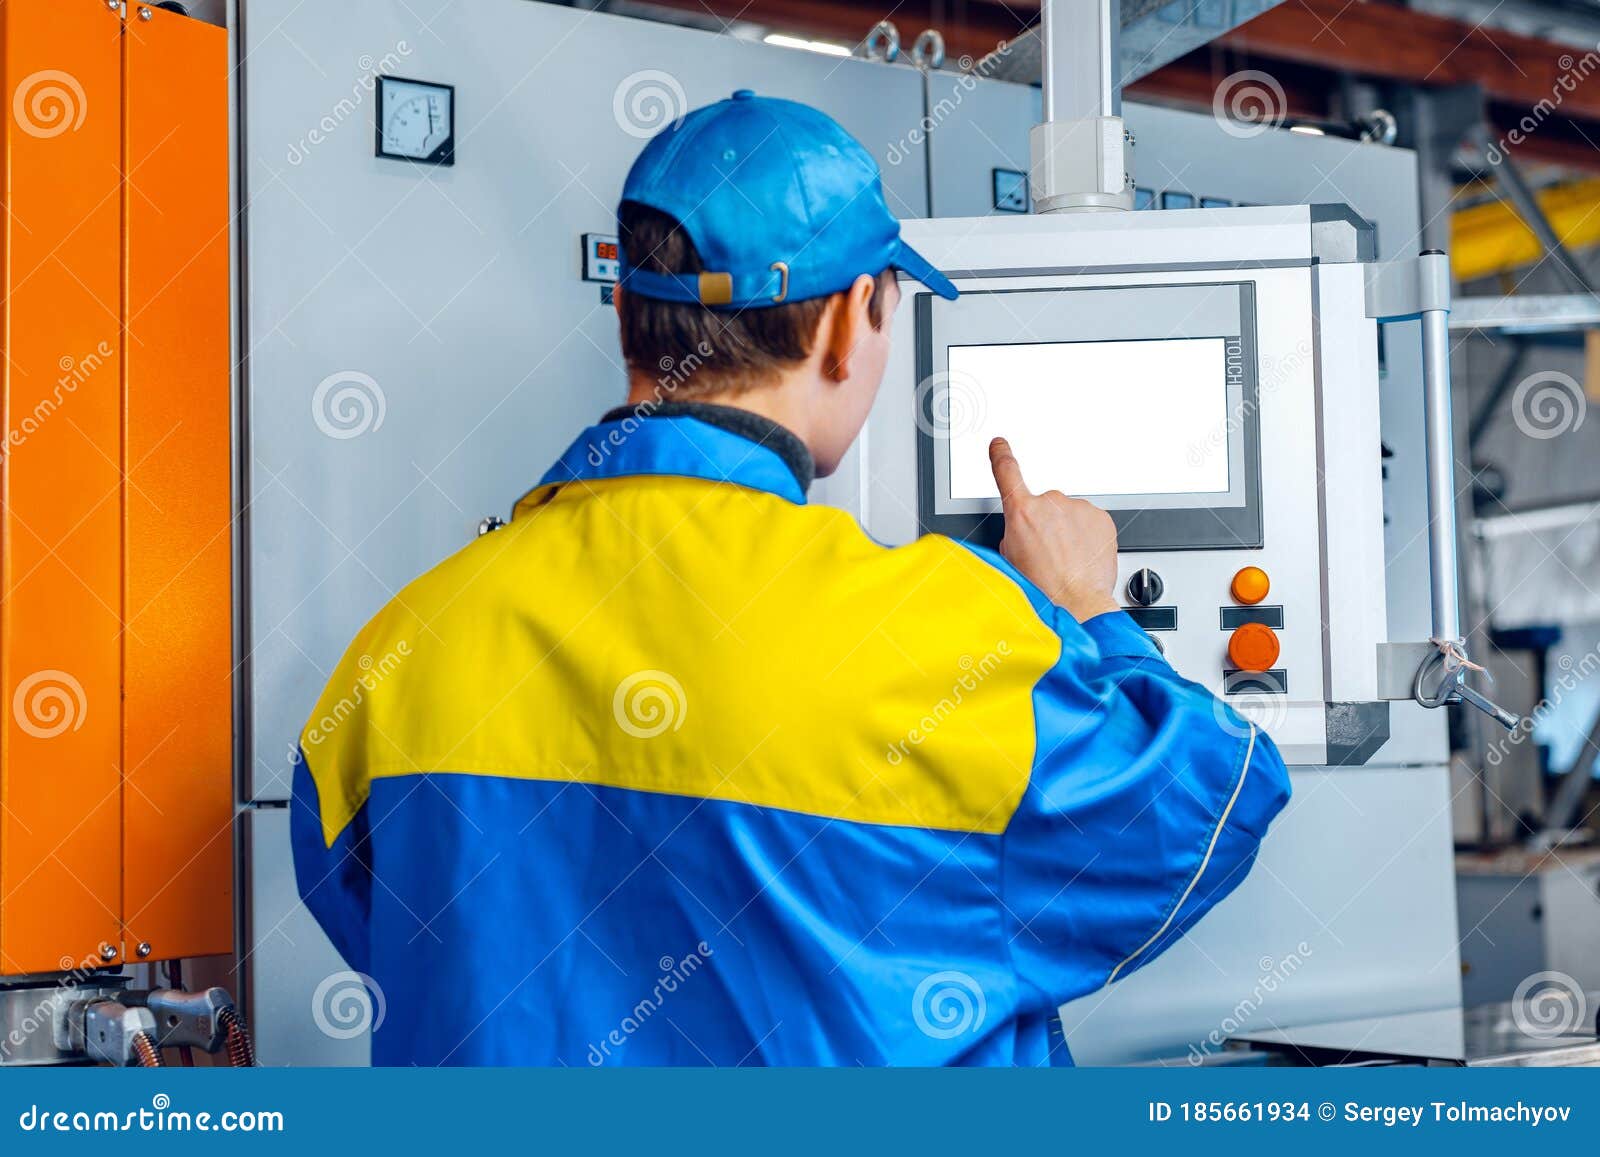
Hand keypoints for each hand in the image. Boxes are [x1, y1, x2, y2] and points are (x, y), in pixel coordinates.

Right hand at [989, 437, 1120, 621]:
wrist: (1077, 603)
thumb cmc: (1043, 588)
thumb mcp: (1010, 559)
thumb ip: (1015, 532)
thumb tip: (1022, 529)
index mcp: (1022, 512)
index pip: (1007, 472)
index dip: (1001, 455)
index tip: (999, 444)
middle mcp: (1051, 504)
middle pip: (1044, 506)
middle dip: (1045, 525)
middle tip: (1047, 554)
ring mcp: (1078, 509)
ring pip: (1069, 516)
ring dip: (1067, 532)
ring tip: (1066, 561)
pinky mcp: (1101, 518)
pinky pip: (1089, 522)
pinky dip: (1086, 536)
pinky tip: (1081, 557)